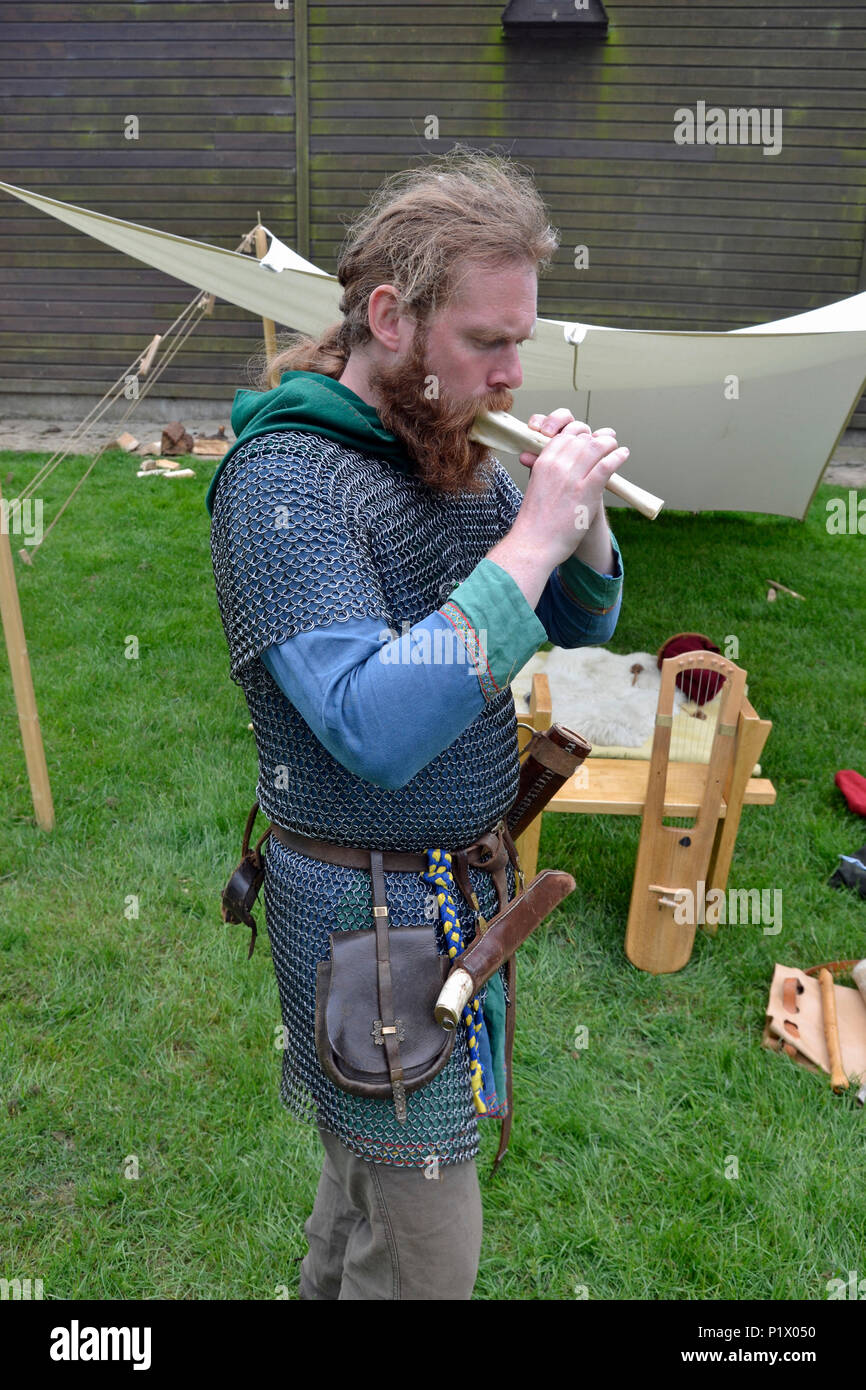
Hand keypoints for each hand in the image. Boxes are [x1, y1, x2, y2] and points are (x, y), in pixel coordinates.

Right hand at [515, 409, 628, 566]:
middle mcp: (557, 465)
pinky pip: (606, 465)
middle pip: (582, 438)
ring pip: (596, 447)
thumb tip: (554, 457)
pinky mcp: (586, 491)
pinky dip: (617, 457)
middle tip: (605, 443)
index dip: (579, 434)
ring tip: (615, 447)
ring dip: (609, 444)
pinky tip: (623, 455)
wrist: (535, 543)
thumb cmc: (535, 519)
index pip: (565, 435)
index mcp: (543, 462)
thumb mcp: (535, 486)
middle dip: (595, 439)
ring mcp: (572, 477)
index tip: (587, 440)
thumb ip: (544, 469)